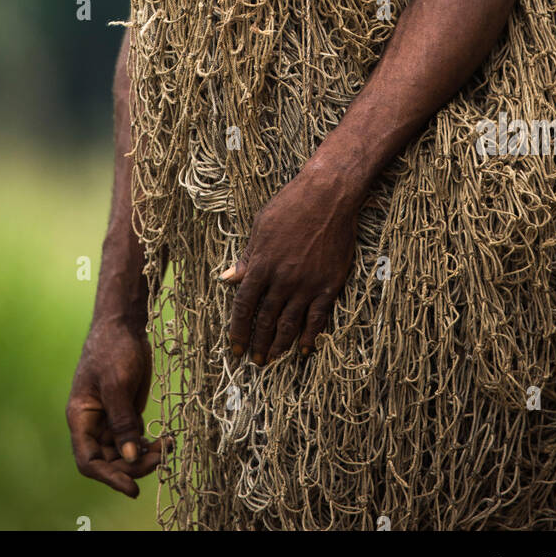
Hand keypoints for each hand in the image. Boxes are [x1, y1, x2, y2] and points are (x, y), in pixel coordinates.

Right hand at [66, 317, 170, 496]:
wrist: (124, 324)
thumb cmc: (114, 349)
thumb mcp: (117, 384)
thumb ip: (122, 422)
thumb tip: (131, 456)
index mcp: (81, 417)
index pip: (89, 460)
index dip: (108, 477)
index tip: (132, 487)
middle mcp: (93, 423)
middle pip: (110, 460)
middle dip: (134, 465)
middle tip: (161, 457)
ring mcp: (110, 419)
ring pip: (125, 453)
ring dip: (145, 456)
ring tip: (168, 447)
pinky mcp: (126, 413)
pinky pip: (135, 439)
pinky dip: (149, 444)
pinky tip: (166, 440)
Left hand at [222, 163, 358, 364]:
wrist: (327, 196)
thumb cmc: (290, 206)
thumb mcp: (260, 228)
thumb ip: (246, 258)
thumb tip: (227, 280)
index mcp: (261, 265)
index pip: (244, 306)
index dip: (238, 329)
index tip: (235, 346)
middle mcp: (281, 279)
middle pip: (266, 320)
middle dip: (258, 342)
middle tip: (254, 360)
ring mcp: (306, 284)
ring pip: (290, 324)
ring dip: (279, 345)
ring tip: (273, 359)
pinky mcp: (329, 284)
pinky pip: (317, 317)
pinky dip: (310, 336)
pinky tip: (304, 349)